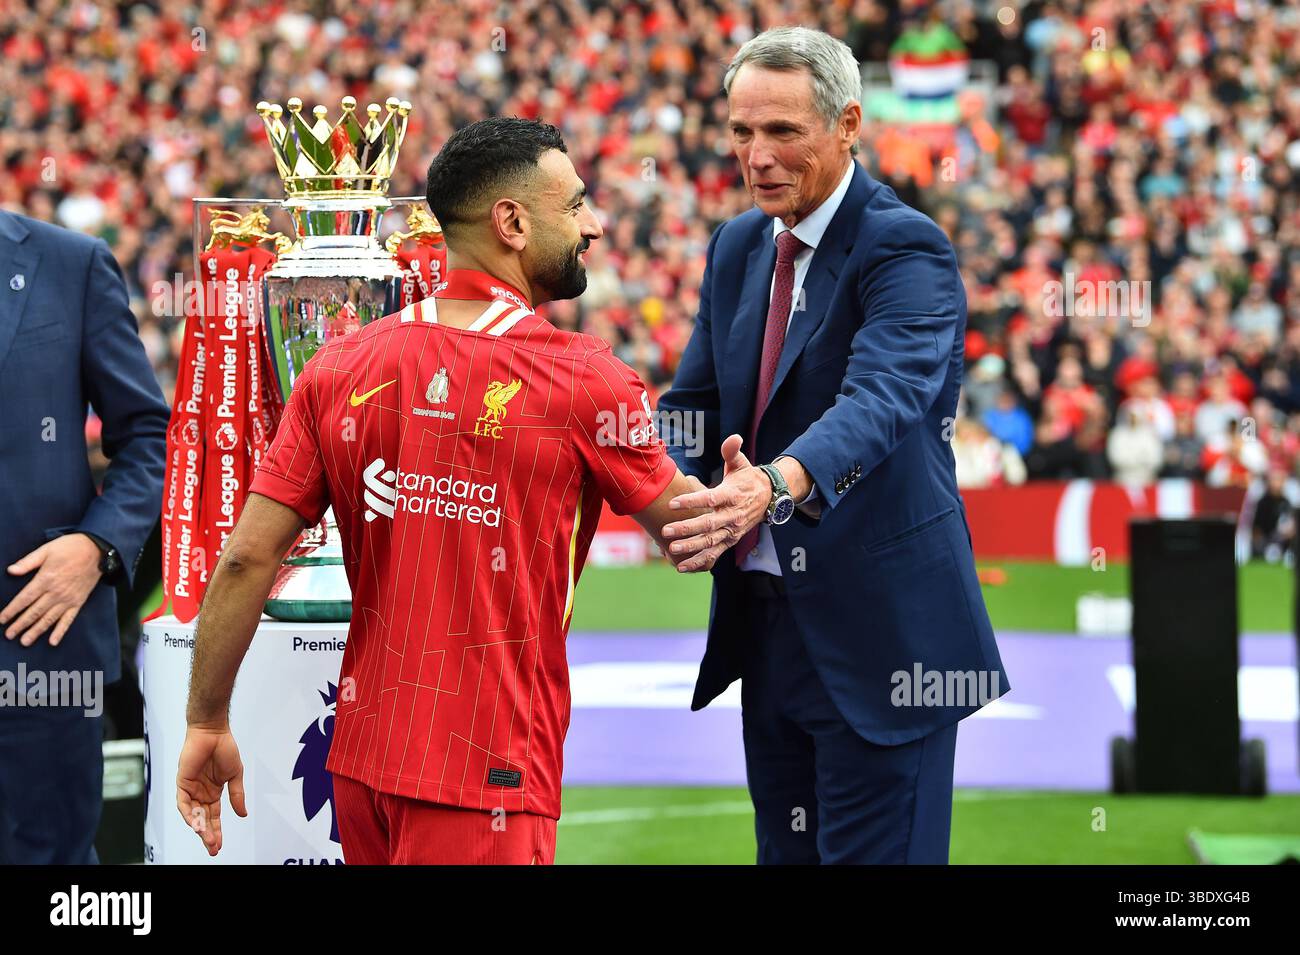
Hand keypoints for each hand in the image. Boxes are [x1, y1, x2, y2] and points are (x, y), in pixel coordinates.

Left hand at [1, 533, 102, 645]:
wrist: (97, 550)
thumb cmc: (70, 547)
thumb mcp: (46, 550)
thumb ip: (28, 562)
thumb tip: (10, 571)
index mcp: (46, 579)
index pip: (24, 599)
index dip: (12, 610)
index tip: (2, 620)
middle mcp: (56, 592)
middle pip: (34, 612)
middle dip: (20, 625)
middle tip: (9, 635)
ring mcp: (68, 599)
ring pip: (49, 619)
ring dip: (36, 631)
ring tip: (25, 641)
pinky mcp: (78, 602)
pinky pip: (68, 620)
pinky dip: (60, 631)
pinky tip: (52, 641)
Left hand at [176, 725, 246, 856]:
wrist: (213, 732)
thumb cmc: (225, 749)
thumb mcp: (235, 775)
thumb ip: (237, 795)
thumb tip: (243, 814)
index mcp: (213, 792)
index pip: (214, 817)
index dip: (216, 831)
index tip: (219, 846)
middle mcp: (201, 793)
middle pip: (203, 819)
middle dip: (208, 835)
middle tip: (213, 849)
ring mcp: (191, 789)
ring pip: (193, 815)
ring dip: (200, 827)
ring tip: (207, 839)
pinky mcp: (182, 783)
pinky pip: (183, 803)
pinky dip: (188, 815)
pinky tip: (196, 824)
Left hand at [661, 434, 771, 571]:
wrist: (769, 498)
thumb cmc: (748, 479)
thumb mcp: (741, 463)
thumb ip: (732, 451)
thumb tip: (734, 437)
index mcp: (732, 495)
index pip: (710, 499)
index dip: (691, 501)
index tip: (672, 503)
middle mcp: (732, 516)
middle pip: (708, 524)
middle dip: (686, 529)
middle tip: (666, 532)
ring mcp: (732, 531)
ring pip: (710, 542)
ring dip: (690, 548)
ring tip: (670, 550)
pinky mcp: (730, 541)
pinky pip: (714, 554)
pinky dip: (698, 562)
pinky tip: (680, 567)